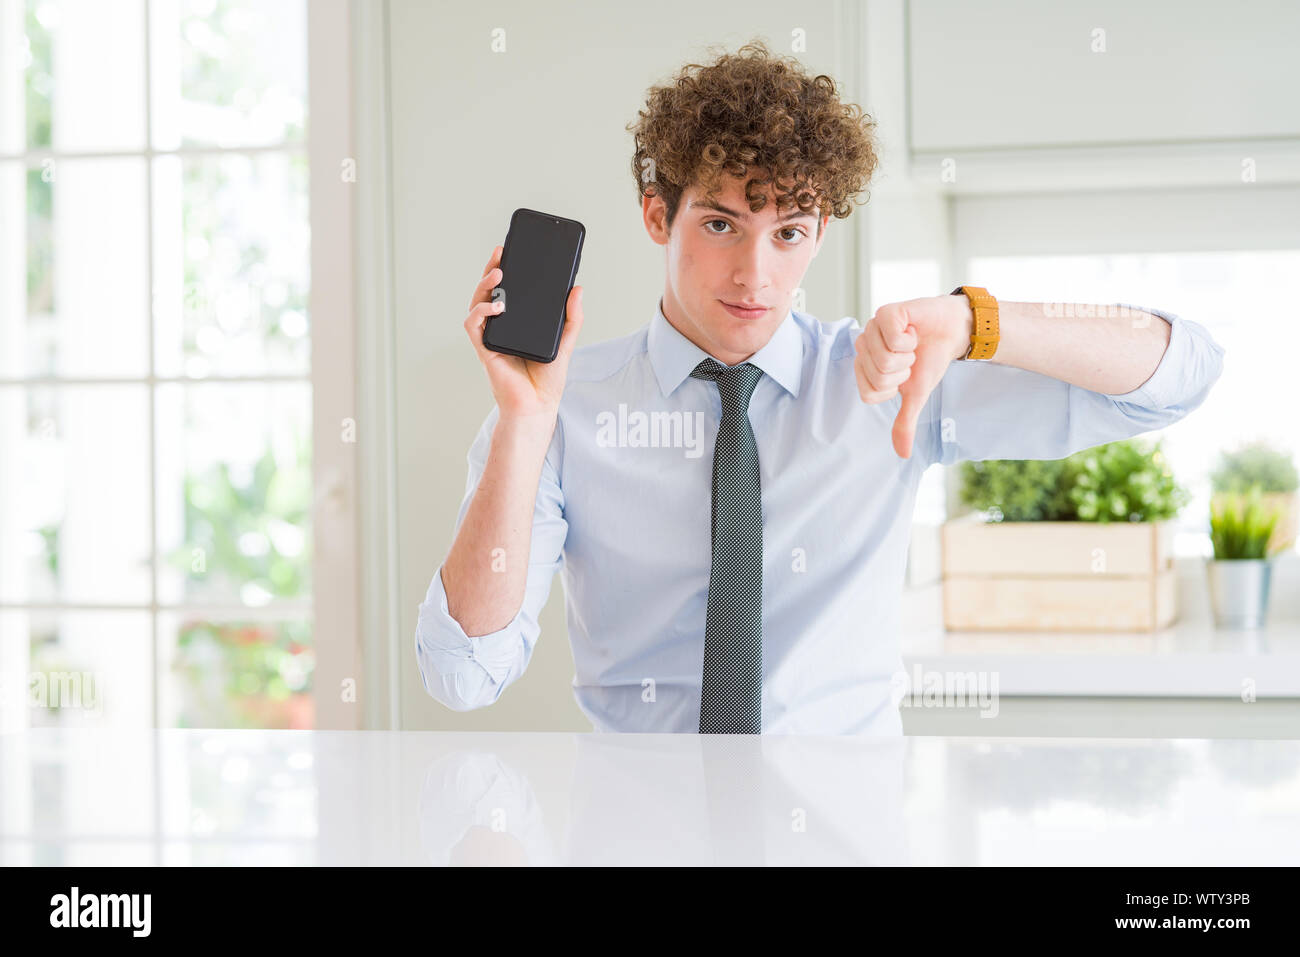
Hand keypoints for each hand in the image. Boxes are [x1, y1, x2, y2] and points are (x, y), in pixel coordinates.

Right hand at [463, 244, 584, 420]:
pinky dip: (482, 311)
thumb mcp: (566, 342)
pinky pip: (474, 325)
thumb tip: (578, 289)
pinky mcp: (484, 349)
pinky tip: (496, 305)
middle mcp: (501, 327)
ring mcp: (491, 337)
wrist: (539, 406)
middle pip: (489, 292)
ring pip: (478, 303)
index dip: (505, 269)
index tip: (510, 250)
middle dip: (492, 269)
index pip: (508, 291)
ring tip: (499, 273)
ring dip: (484, 286)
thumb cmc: (548, 380)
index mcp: (517, 323)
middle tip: (501, 253)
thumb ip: (572, 318)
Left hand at [853, 295, 971, 458]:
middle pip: (877, 376)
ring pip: (884, 358)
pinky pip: (892, 336)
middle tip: (911, 357)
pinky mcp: (886, 312)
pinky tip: (913, 330)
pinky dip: (910, 338)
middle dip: (903, 371)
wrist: (953, 333)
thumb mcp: (917, 396)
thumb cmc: (930, 360)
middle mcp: (863, 347)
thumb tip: (903, 454)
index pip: (870, 393)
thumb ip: (905, 422)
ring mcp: (872, 328)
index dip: (893, 388)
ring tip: (912, 344)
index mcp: (865, 367)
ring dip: (908, 355)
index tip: (905, 375)